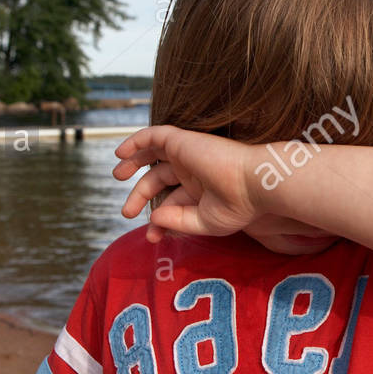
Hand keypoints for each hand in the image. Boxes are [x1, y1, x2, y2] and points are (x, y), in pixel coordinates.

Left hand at [112, 126, 261, 241]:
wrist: (256, 184)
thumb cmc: (239, 206)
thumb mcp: (205, 222)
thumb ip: (178, 221)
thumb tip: (153, 217)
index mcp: (201, 189)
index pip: (172, 201)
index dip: (159, 220)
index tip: (152, 238)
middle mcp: (193, 170)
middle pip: (159, 179)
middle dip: (140, 196)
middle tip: (127, 214)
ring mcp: (188, 154)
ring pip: (154, 152)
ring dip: (133, 161)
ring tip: (116, 174)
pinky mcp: (183, 141)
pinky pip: (154, 135)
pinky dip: (136, 141)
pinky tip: (120, 154)